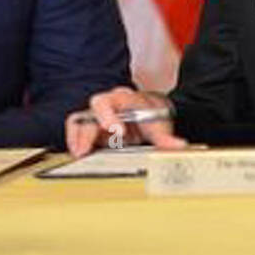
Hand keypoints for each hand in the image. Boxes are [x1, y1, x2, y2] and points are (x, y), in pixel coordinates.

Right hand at [65, 87, 185, 156]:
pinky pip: (77, 132)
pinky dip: (75, 143)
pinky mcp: (92, 130)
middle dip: (86, 133)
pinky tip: (78, 155)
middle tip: (84, 151)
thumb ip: (166, 137)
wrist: (148, 112)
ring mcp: (97, 117)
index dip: (108, 116)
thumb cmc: (150, 114)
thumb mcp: (158, 124)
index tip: (116, 131)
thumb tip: (179, 146)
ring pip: (78, 122)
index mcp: (120, 100)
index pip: (107, 103)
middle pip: (89, 114)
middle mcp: (105, 106)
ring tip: (78, 155)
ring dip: (76, 138)